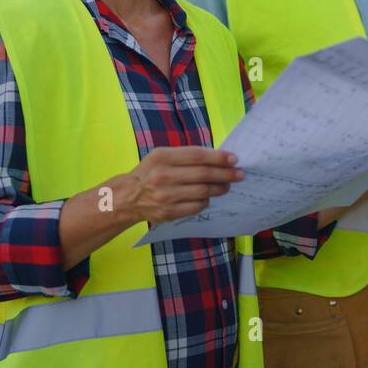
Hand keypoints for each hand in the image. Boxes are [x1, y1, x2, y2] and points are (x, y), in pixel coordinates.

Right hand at [122, 146, 243, 223]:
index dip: (218, 157)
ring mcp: (165, 196)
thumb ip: (186, 155)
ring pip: (202, 192)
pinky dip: (206, 201)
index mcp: (162, 157)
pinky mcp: (168, 212)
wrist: (127, 197)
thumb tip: (218, 157)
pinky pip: (196, 206)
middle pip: (203, 174)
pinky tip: (209, 196)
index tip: (234, 159)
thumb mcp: (162, 156)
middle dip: (225, 174)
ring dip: (219, 188)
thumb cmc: (150, 172)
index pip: (197, 156)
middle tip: (239, 174)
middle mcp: (163, 176)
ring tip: (227, 185)